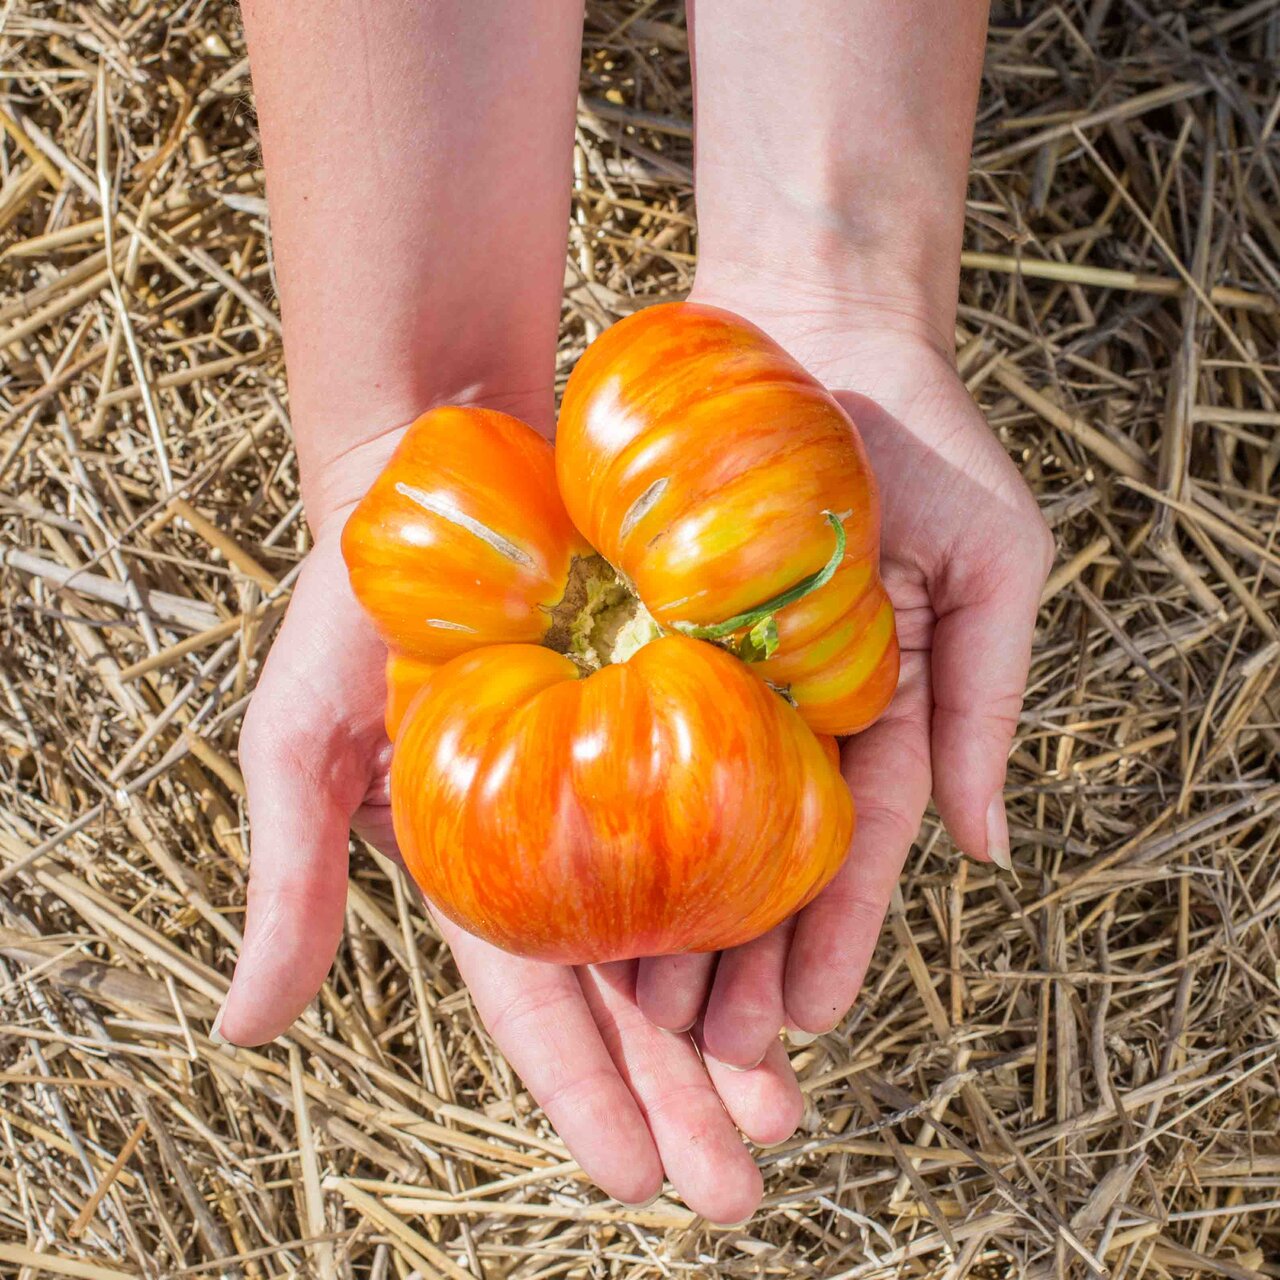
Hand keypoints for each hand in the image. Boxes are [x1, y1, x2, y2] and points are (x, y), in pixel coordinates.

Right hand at [218, 501, 803, 1223]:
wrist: (446, 470)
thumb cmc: (360, 608)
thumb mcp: (304, 737)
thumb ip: (293, 877)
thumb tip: (243, 1032)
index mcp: (478, 867)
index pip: (534, 1002)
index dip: (582, 1092)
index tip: (641, 1182)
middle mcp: (564, 843)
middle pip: (629, 992)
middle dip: (680, 1094)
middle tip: (742, 1188)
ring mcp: (634, 783)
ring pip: (696, 927)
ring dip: (739, 1021)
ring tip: (789, 1109)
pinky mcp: (695, 714)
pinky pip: (744, 816)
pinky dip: (774, 895)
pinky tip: (809, 962)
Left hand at [633, 289, 1054, 1063]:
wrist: (816, 318)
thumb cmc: (923, 436)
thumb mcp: (992, 561)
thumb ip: (988, 701)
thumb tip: (994, 849)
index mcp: (874, 705)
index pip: (855, 842)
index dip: (834, 932)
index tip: (801, 1022)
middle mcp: (785, 703)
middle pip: (759, 853)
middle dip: (739, 956)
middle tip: (703, 1055)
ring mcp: (708, 668)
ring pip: (682, 812)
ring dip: (666, 910)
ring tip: (636, 1013)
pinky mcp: (638, 621)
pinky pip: (618, 724)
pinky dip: (605, 802)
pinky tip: (578, 879)